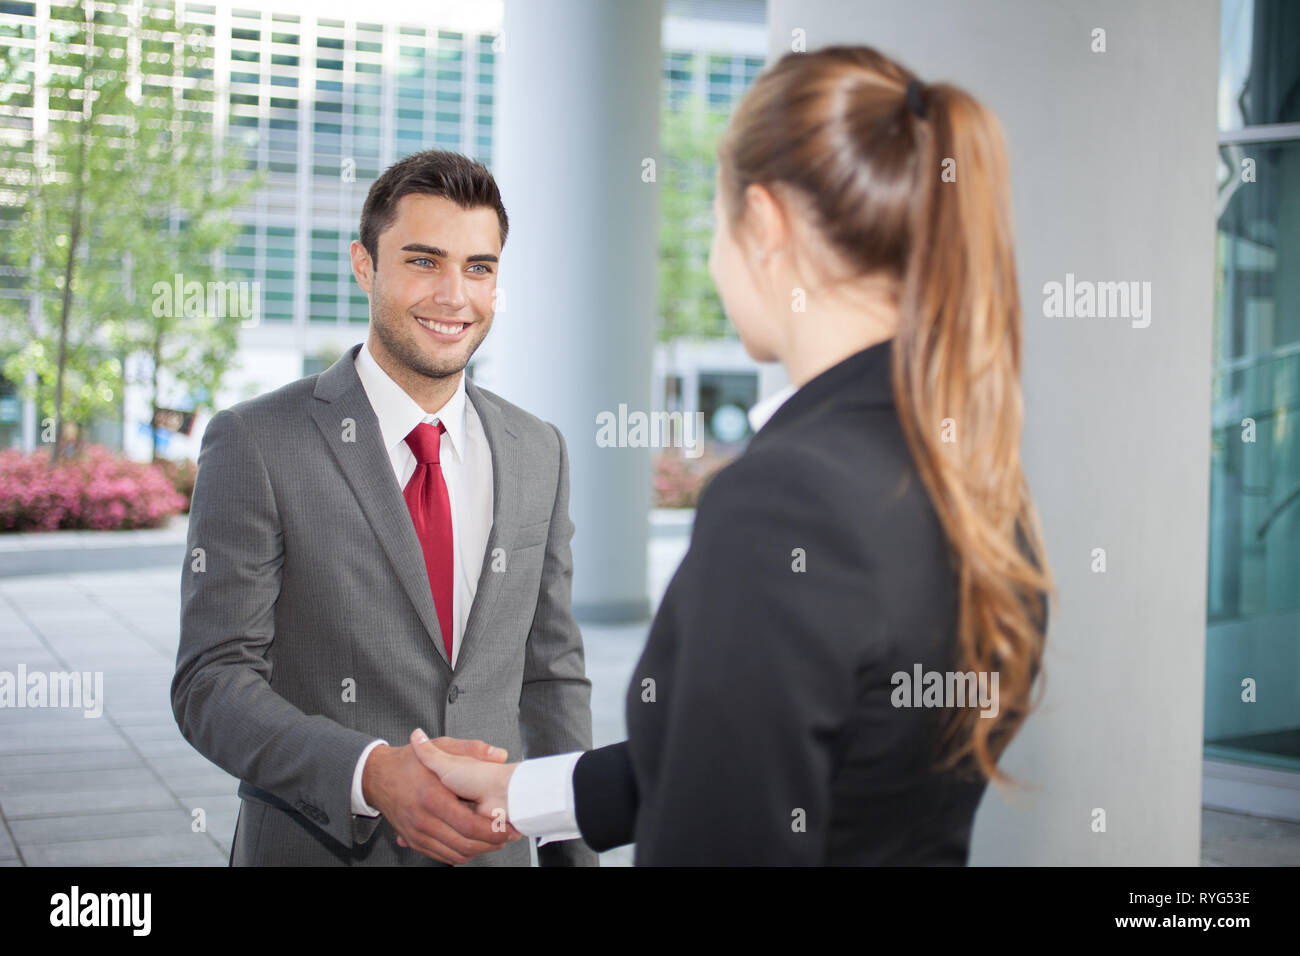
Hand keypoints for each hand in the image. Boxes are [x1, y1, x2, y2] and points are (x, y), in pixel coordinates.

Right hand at [362, 733, 520, 863]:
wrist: (376, 776)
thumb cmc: (408, 762)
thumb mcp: (441, 746)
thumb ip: (470, 749)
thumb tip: (498, 753)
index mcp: (432, 797)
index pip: (468, 825)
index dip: (492, 830)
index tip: (507, 827)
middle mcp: (423, 819)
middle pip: (464, 844)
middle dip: (490, 843)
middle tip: (506, 836)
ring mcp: (417, 833)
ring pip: (455, 854)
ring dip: (478, 851)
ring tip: (494, 841)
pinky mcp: (414, 841)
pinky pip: (441, 856)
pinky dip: (460, 854)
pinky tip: (473, 844)